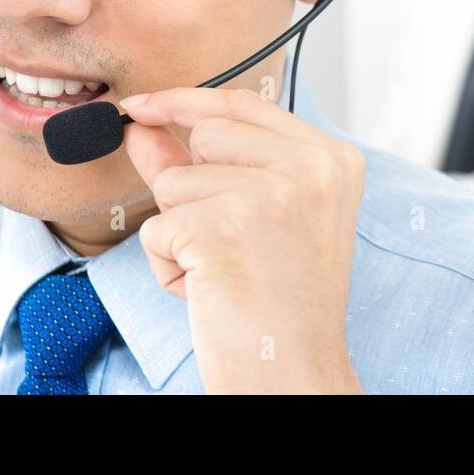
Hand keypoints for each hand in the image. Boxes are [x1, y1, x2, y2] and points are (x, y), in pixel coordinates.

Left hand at [120, 86, 365, 393]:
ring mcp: (270, 194)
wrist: (294, 373)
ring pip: (176, 183)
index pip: (244, 104)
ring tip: (225, 271)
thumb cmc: (279, 303)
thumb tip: (141, 126)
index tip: (141, 105)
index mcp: (332, 159)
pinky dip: (167, 264)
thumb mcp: (252, 218)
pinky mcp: (224, 227)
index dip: (185, 101)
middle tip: (229, 241)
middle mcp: (311, 167)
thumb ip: (196, 163)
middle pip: (206, 136)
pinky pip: (156, 228)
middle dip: (193, 187)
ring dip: (181, 231)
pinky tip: (209, 289)